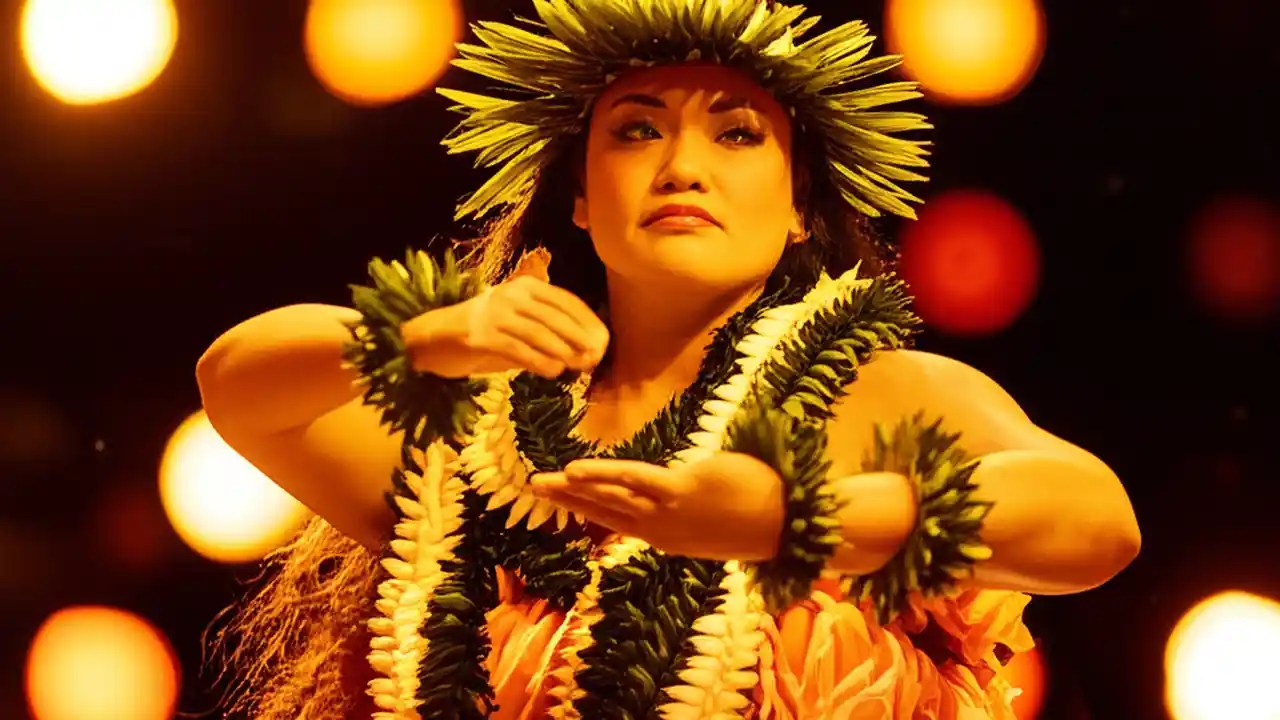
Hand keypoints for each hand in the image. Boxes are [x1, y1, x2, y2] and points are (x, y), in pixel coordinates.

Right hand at [401, 249, 609, 378]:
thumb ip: (546, 332)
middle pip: (557, 317)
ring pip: (540, 333)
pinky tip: (554, 372)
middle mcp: (512, 295)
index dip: (588, 322)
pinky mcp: (482, 336)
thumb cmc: (482, 334)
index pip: (566, 301)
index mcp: (525, 287)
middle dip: (581, 339)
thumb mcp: (517, 325)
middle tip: (596, 357)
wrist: (432, 338)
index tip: (604, 341)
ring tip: (580, 366)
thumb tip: (584, 351)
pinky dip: (540, 362)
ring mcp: (495, 314)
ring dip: (564, 352)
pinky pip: (519, 350)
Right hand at [530, 453, 785, 561]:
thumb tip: (680, 484)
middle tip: (535, 487)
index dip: (587, 508)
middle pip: (605, 512)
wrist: (790, 521)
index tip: (563, 498)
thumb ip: (691, 502)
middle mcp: (662, 531)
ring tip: (544, 480)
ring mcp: (668, 513)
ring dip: (574, 488)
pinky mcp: (680, 491)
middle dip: (568, 500)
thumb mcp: (716, 514)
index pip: (618, 521)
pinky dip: (603, 475)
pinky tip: (576, 470)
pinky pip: (633, 481)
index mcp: (668, 537)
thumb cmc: (760, 513)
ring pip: (612, 498)